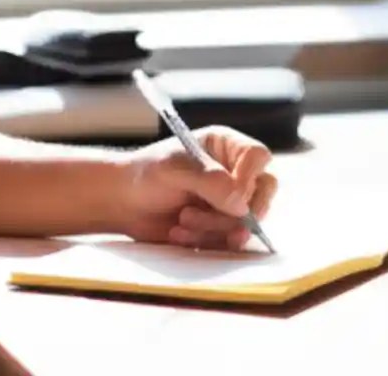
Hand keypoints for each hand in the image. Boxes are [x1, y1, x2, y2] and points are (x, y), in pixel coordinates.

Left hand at [118, 126, 277, 250]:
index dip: (249, 178)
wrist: (122, 203)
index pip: (258, 157)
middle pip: (264, 190)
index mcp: (225, 146)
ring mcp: (230, 201)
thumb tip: (241, 203)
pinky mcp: (221, 226)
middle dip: (237, 212)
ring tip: (182, 221)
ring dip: (214, 228)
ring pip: (247, 221)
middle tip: (213, 217)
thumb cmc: (146, 174)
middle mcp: (234, 172)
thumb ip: (209, 181)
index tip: (230, 196)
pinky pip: (230, 240)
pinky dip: (207, 242)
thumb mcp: (174, 169)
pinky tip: (180, 234)